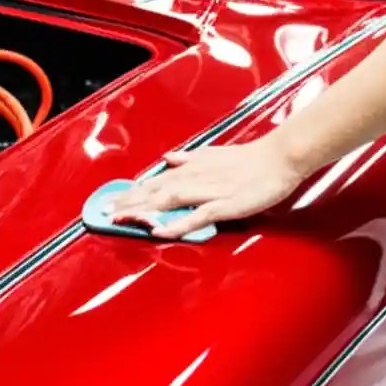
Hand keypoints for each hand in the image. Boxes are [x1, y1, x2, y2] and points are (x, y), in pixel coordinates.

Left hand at [108, 138, 312, 238]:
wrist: (280, 157)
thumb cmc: (250, 158)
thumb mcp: (213, 154)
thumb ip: (188, 159)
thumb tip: (167, 158)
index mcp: (191, 169)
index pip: (154, 182)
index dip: (131, 192)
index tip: (110, 201)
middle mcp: (195, 179)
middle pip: (154, 192)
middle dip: (128, 203)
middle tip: (104, 214)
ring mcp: (208, 192)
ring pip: (168, 202)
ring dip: (143, 211)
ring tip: (121, 220)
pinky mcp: (224, 205)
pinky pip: (195, 216)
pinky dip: (176, 223)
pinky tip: (159, 230)